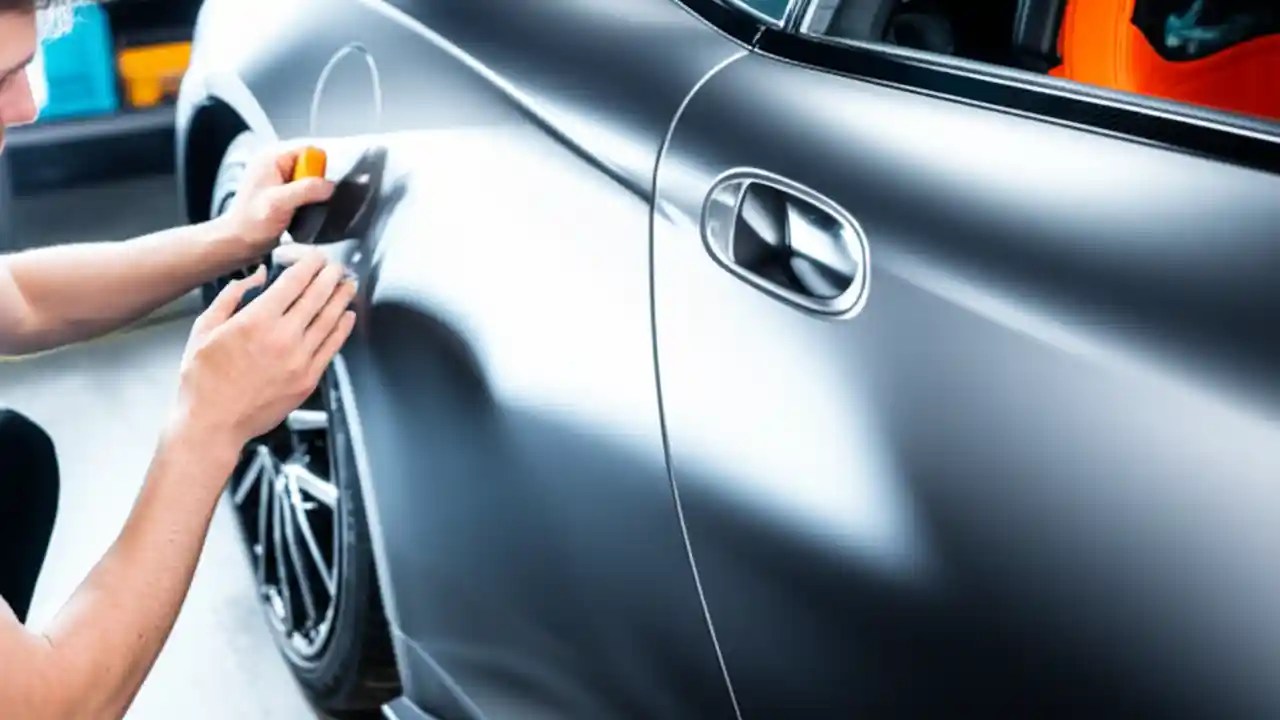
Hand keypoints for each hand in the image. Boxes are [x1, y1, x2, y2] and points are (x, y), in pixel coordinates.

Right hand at [169, 251, 356, 461]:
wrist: (213, 424)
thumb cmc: (203, 380)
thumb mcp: (204, 329)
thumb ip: (231, 297)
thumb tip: (256, 276)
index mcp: (257, 320)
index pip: (294, 281)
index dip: (310, 264)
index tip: (316, 256)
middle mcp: (284, 337)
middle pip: (317, 296)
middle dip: (330, 275)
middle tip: (336, 265)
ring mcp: (300, 359)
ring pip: (330, 319)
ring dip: (341, 297)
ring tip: (348, 283)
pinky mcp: (309, 379)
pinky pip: (332, 347)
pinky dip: (342, 328)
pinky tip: (346, 316)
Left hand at [215, 147, 335, 258]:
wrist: (238, 243)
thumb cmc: (254, 222)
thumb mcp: (281, 203)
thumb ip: (307, 190)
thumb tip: (331, 185)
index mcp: (272, 158)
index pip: (308, 151)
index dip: (318, 169)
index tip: (315, 190)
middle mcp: (275, 164)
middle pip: (310, 166)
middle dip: (315, 184)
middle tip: (306, 203)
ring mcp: (277, 179)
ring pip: (308, 181)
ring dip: (311, 196)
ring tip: (301, 210)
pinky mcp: (280, 194)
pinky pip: (303, 192)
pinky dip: (306, 202)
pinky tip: (298, 214)